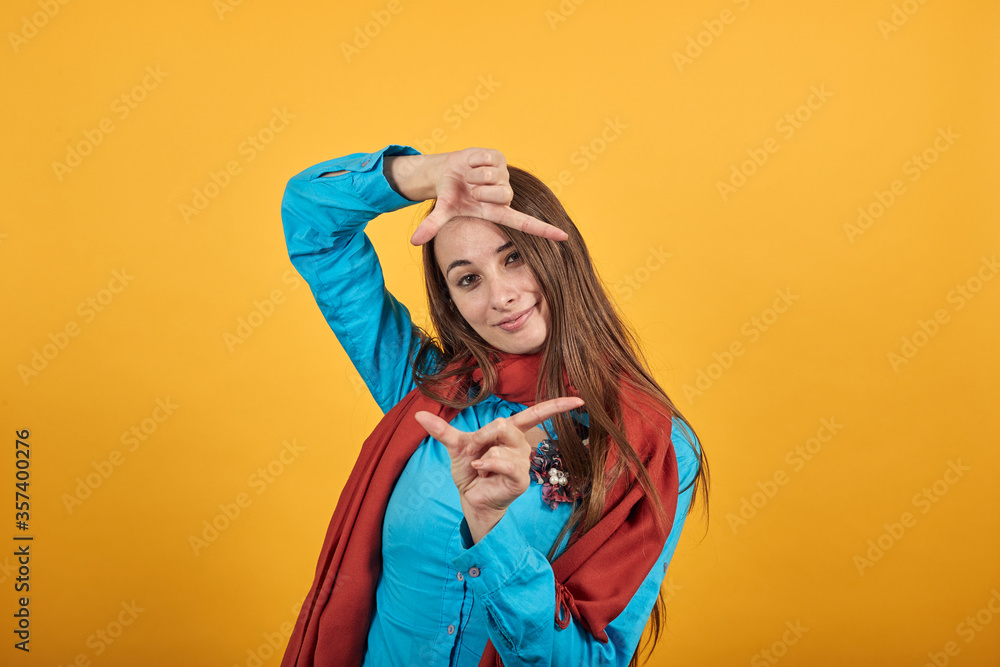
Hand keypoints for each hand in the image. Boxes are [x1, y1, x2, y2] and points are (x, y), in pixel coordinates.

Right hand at [409, 147, 568, 245]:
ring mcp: (503, 176)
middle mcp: (504, 195)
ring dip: (476, 175)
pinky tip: (471, 164)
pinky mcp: (499, 158)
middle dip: (482, 191)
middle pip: (504, 195)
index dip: (544, 230)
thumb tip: (413, 242)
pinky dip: (475, 161)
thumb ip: (431, 227)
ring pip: (495, 177)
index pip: (525, 223)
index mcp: (496, 212)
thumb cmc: (450, 195)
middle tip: (470, 189)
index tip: (564, 238)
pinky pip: (489, 160)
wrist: (446, 172)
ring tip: (469, 177)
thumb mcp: (443, 212)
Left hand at [414, 396, 584, 541]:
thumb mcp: (457, 446)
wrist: (469, 499)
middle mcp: (522, 445)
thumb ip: (442, 430)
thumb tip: (418, 415)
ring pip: (500, 446)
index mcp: (512, 433)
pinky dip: (488, 464)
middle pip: (504, 424)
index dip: (557, 405)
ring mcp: (523, 462)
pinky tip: (483, 473)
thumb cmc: (470, 472)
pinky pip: (504, 463)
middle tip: (475, 452)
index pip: (536, 414)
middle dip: (482, 436)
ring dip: (482, 456)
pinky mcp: (520, 479)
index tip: (580, 398)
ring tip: (481, 469)